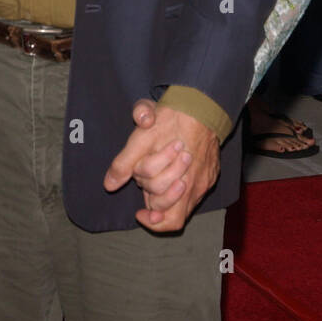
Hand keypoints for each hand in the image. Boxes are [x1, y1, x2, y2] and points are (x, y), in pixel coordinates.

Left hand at [104, 100, 219, 232]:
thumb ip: (124, 163)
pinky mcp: (212, 174)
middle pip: (175, 216)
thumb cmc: (172, 119)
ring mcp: (205, 180)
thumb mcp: (141, 138)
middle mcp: (195, 184)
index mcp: (178, 178)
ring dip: (170, 201)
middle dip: (157, 204)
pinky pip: (197, 194)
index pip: (161, 211)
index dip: (149, 218)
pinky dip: (183, 193)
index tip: (138, 212)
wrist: (202, 102)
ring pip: (187, 207)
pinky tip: (172, 179)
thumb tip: (109, 185)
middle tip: (147, 187)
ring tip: (157, 190)